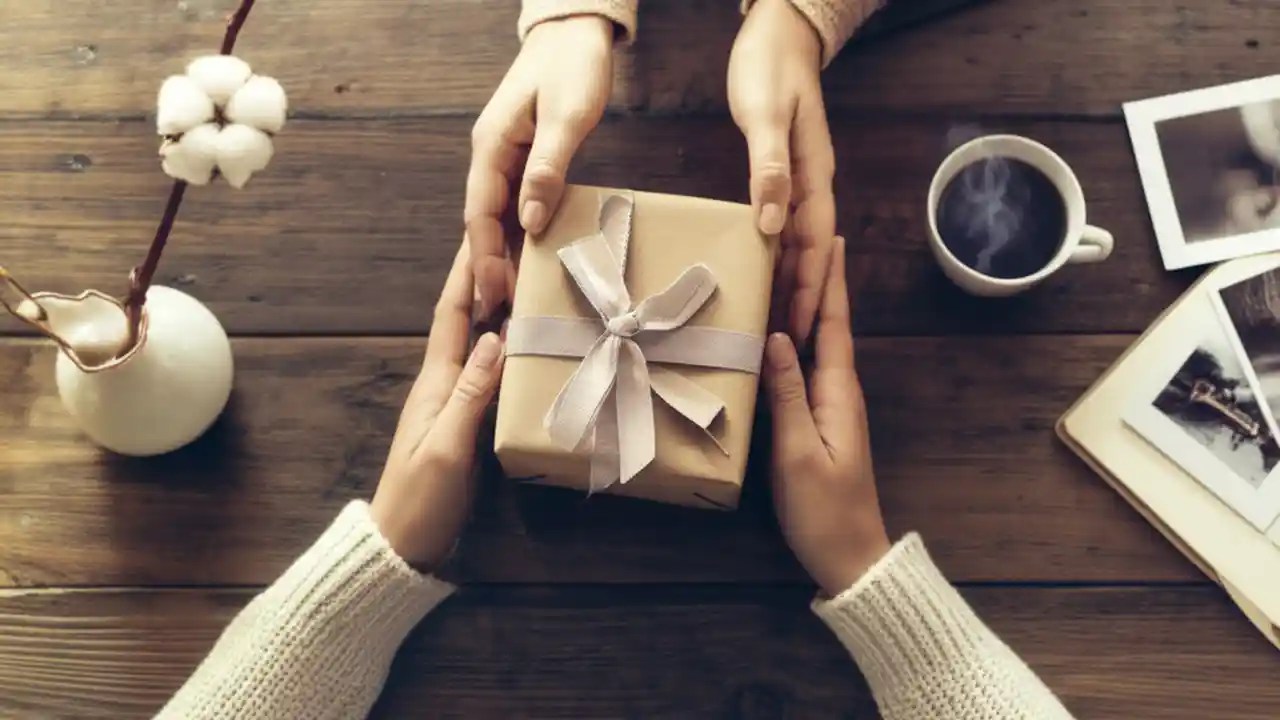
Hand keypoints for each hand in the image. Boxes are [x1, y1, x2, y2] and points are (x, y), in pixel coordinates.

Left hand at [370, 244, 505, 569]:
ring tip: (529, 278)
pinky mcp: (466, 423)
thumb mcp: (447, 447)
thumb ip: (470, 394)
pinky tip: (527, 342)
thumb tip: (495, 338)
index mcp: (435, 382)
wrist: (403, 546)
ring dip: (498, 308)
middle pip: (466, 319)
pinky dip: (506, 347)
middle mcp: (444, 384)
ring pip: (480, 342)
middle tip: (516, 242)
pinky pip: (489, 372)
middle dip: (486, 278)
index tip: (484, 229)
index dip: (466, 273)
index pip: (452, 314)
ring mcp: (454, 403)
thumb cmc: (420, 499)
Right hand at [466, 16, 614, 318]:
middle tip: (499, 313)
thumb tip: (530, 221)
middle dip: (488, 266)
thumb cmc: (573, 67)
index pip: (479, 212)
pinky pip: (518, 206)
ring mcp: (506, 159)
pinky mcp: (525, 162)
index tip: (494, 291)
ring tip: (514, 300)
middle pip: (482, 222)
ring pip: (499, 218)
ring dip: (504, 256)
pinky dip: (522, 236)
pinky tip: (533, 262)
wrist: (576, 34)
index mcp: (490, 146)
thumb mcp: (567, 117)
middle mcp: (491, 156)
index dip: (484, 255)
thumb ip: (548, 169)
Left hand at [728, 0, 836, 342]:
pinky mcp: (781, 173)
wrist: (778, 32)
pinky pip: (780, 225)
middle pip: (808, 253)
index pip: (814, 245)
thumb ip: (771, 169)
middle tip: (782, 344)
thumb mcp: (767, 118)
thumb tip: (772, 226)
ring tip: (770, 321)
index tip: (796, 329)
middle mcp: (811, 183)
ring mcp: (798, 179)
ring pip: (796, 243)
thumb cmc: (770, 69)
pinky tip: (757, 271)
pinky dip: (772, 253)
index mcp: (815, 175)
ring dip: (786, 281)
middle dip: (799, 298)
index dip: (807, 289)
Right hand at [764, 238, 890, 596]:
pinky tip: (774, 329)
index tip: (828, 234)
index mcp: (837, 390)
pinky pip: (802, 366)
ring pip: (813, 341)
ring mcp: (826, 405)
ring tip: (788, 265)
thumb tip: (774, 336)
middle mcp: (835, 389)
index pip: (832, 322)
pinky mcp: (814, 421)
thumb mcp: (800, 452)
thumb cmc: (824, 509)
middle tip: (803, 233)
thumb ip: (788, 394)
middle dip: (816, 279)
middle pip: (824, 323)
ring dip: (804, 303)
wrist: (849, 557)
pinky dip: (791, 338)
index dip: (829, 279)